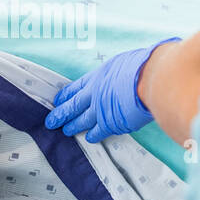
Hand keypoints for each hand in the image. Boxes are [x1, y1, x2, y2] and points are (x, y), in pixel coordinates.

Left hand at [43, 37, 181, 142]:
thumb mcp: (125, 62)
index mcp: (98, 75)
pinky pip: (100, 131)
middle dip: (61, 113)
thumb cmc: (142, 65)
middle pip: (74, 105)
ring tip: (65, 131)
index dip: (67, 94)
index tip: (58, 100)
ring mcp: (102, 109)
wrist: (148, 78)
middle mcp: (96, 93)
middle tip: (51, 121)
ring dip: (73, 126)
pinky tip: (89, 138)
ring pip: (83, 120)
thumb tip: (126, 73)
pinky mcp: (112, 123)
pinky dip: (94, 135)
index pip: (77, 87)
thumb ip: (120, 71)